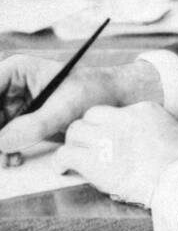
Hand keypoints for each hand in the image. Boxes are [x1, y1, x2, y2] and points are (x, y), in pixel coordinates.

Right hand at [0, 55, 162, 163]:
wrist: (113, 99)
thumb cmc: (93, 92)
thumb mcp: (64, 108)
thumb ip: (32, 126)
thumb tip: (0, 142)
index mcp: (16, 70)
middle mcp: (10, 86)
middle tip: (0, 153)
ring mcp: (14, 105)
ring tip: (8, 161)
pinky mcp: (21, 122)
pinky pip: (3, 139)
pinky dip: (5, 151)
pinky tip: (14, 160)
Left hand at [53, 102, 177, 206]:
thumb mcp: (177, 134)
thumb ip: (161, 131)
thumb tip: (160, 140)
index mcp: (142, 111)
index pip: (114, 112)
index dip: (108, 125)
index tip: (107, 137)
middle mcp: (121, 119)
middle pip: (91, 115)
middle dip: (88, 130)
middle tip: (88, 145)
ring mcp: (105, 138)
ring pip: (75, 131)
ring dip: (74, 144)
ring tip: (75, 156)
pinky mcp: (94, 160)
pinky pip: (65, 154)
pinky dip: (61, 162)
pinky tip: (63, 169)